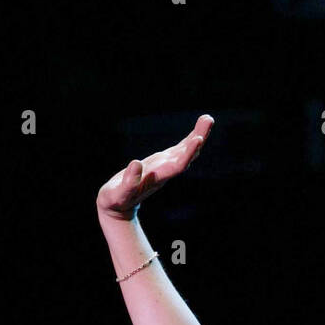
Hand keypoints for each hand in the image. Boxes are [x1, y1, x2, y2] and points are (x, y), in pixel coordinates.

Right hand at [96, 113, 214, 222]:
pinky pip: (178, 150)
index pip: (177, 166)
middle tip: (209, 119)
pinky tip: (197, 132)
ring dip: (197, 136)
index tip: (198, 140)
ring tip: (207, 118)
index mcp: (157, 178)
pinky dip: (188, 140)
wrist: (119, 206)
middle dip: (198, 138)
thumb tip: (136, 164)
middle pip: (187, 156)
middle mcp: (165, 172)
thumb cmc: (116, 200)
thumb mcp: (118, 194)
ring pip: (185, 151)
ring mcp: (165, 167)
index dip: (188, 153)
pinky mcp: (162, 163)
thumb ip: (128, 182)